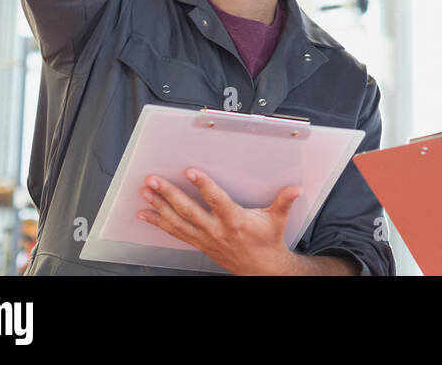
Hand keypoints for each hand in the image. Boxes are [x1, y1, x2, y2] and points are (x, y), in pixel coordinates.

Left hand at [138, 168, 302, 274]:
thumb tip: (295, 188)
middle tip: (154, 181)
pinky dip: (159, 223)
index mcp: (235, 220)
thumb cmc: (267, 241)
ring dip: (159, 207)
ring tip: (145, 193)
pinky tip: (146, 214)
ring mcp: (205, 238)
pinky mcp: (199, 243)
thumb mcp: (277, 219)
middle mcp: (216, 230)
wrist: (261, 269)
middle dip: (169, 195)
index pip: (216, 200)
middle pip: (188, 210)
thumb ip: (284, 201)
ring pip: (177, 221)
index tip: (190, 172)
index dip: (203, 185)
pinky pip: (175, 233)